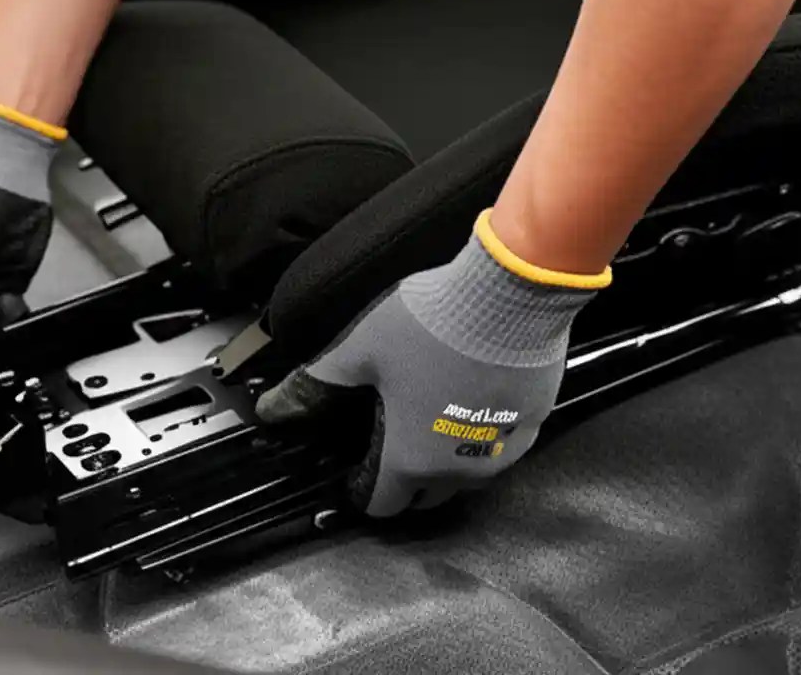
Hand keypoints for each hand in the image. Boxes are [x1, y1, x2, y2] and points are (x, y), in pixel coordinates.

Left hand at [256, 215, 605, 516]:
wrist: (511, 295)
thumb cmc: (432, 324)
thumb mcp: (359, 351)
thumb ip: (313, 385)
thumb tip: (269, 408)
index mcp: (410, 458)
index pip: (383, 505)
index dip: (364, 490)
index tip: (357, 470)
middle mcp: (458, 469)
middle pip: (425, 496)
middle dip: (405, 479)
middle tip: (391, 439)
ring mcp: (501, 453)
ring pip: (465, 476)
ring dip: (446, 460)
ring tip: (430, 418)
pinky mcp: (531, 429)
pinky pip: (499, 448)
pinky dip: (481, 436)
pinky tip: (469, 401)